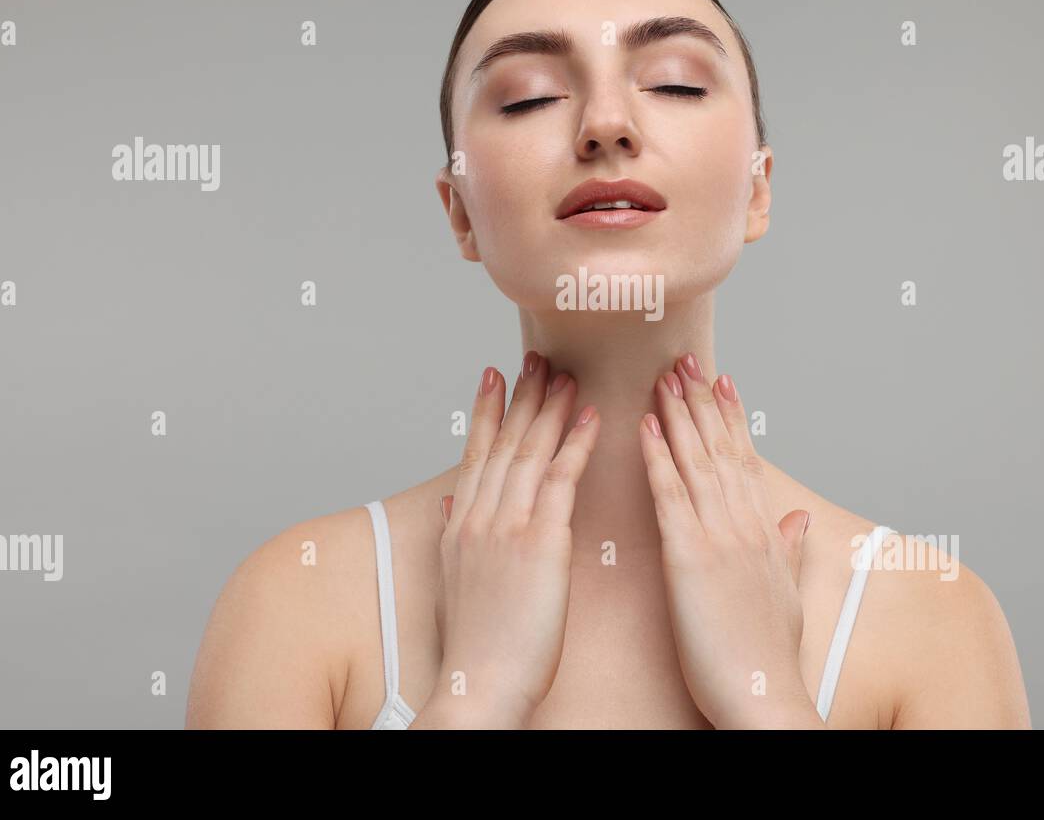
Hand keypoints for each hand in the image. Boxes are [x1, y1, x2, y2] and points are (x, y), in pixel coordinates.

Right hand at [419, 352, 598, 728]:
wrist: (480, 685)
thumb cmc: (478, 646)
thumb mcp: (455, 585)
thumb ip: (456, 539)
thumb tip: (451, 510)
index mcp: (460, 527)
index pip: (474, 453)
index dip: (485, 410)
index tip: (493, 375)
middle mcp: (479, 517)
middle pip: (503, 441)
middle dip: (521, 396)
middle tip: (537, 358)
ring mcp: (507, 526)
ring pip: (531, 451)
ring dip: (550, 408)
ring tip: (566, 373)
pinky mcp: (540, 543)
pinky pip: (562, 479)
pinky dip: (576, 443)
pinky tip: (592, 417)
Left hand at [637, 352, 819, 728]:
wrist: (765, 699)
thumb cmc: (769, 657)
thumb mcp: (788, 594)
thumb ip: (790, 548)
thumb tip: (798, 516)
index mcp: (764, 532)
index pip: (744, 458)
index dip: (730, 416)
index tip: (720, 380)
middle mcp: (744, 524)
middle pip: (720, 447)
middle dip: (700, 400)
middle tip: (685, 359)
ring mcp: (718, 537)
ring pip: (696, 460)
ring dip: (677, 414)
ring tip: (665, 376)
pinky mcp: (690, 558)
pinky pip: (669, 496)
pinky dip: (656, 457)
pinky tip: (643, 426)